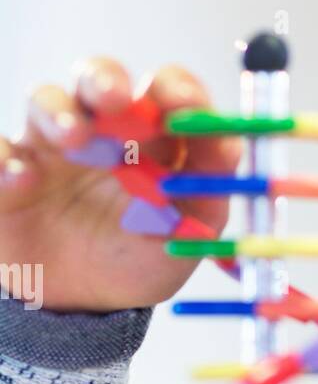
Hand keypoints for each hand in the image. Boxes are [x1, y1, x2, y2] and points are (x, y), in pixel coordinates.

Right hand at [0, 58, 241, 310]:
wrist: (86, 304)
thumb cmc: (142, 258)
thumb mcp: (188, 235)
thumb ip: (209, 192)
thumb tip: (228, 147)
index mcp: (154, 137)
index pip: (168, 93)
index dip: (178, 90)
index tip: (183, 103)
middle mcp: (102, 129)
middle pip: (101, 79)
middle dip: (107, 80)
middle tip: (115, 99)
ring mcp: (52, 145)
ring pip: (47, 101)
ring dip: (58, 111)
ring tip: (73, 139)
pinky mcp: (10, 171)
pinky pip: (0, 152)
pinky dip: (4, 159)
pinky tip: (19, 177)